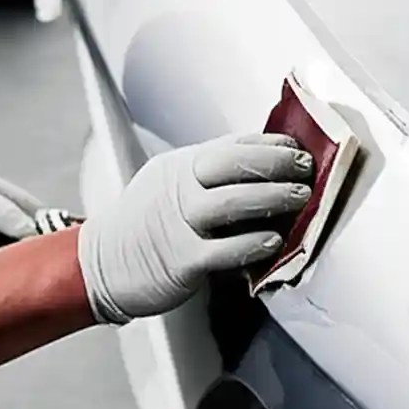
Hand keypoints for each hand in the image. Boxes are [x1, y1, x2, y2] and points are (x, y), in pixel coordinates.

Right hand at [78, 133, 312, 323]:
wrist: (100, 264)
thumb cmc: (151, 225)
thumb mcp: (175, 186)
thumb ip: (216, 177)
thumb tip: (273, 165)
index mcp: (182, 166)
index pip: (232, 145)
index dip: (271, 144)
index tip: (300, 147)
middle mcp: (178, 188)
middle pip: (230, 165)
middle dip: (275, 163)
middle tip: (308, 169)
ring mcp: (177, 223)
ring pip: (228, 203)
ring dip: (271, 198)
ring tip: (302, 197)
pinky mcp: (180, 259)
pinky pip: (221, 249)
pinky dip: (250, 243)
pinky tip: (275, 240)